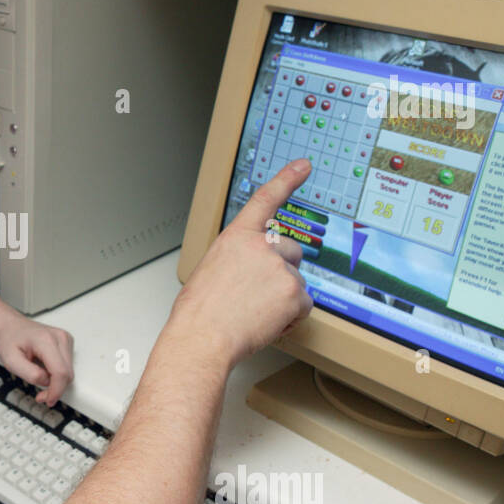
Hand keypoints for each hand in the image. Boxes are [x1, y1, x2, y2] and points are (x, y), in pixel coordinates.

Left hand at [0, 312, 74, 404]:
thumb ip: (29, 373)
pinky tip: (45, 372)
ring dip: (56, 383)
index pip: (60, 372)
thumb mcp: (10, 360)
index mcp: (45, 340)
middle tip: (41, 396)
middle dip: (55, 389)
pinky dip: (58, 375)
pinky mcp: (66, 343)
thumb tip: (45, 381)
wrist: (11, 326)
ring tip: (39, 380)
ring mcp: (65, 339)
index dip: (56, 391)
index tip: (49, 400)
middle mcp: (59, 338)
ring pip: (69, 372)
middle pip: (67, 374)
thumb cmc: (10, 339)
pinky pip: (67, 366)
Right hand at [170, 159, 313, 367]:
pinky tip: (267, 322)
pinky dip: (290, 317)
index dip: (287, 179)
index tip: (303, 166)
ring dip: (283, 299)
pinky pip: (304, 305)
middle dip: (282, 272)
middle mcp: (261, 246)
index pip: (266, 199)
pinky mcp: (293, 292)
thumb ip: (239, 258)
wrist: (201, 337)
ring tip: (254, 313)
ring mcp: (280, 268)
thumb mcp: (212, 268)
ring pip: (296, 282)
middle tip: (258, 294)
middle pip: (291, 253)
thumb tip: (255, 271)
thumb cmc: (199, 311)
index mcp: (236, 237)